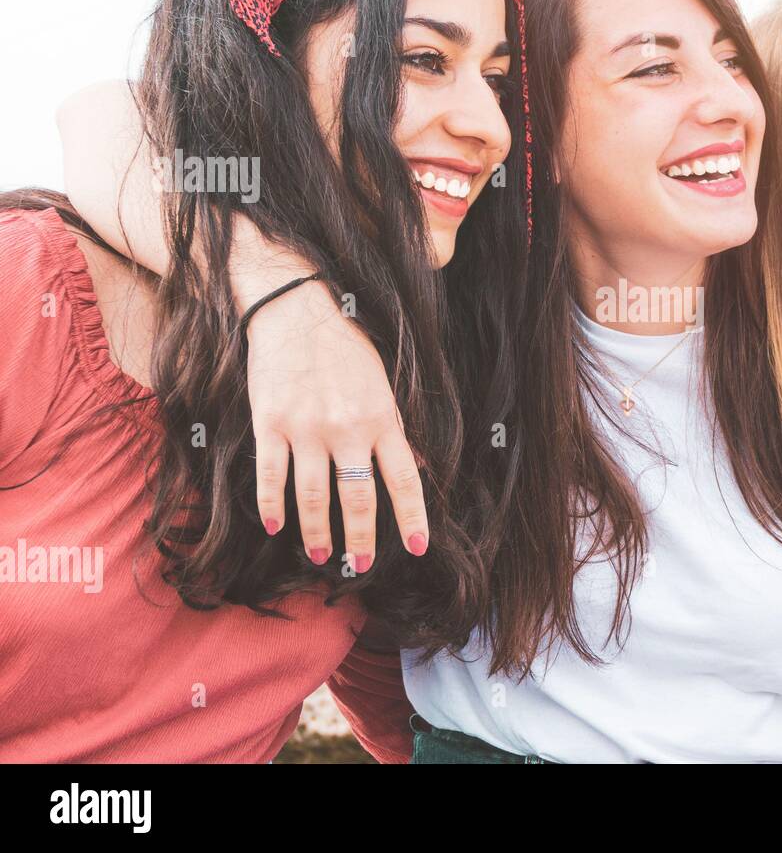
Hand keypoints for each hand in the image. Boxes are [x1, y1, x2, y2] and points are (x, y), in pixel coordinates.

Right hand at [245, 278, 427, 570]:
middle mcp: (348, 428)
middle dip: (361, 538)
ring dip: (318, 532)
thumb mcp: (382, 385)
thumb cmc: (345, 347)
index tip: (417, 547)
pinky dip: (274, 506)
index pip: (404, 478)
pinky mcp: (270, 423)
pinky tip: (277, 527)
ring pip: (314, 496)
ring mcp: (307, 428)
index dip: (413, 517)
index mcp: (382, 418)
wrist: (296, 308)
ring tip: (321, 555)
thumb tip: (418, 468)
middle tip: (359, 565)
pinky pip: (272, 476)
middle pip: (358, 498)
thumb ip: (394, 429)